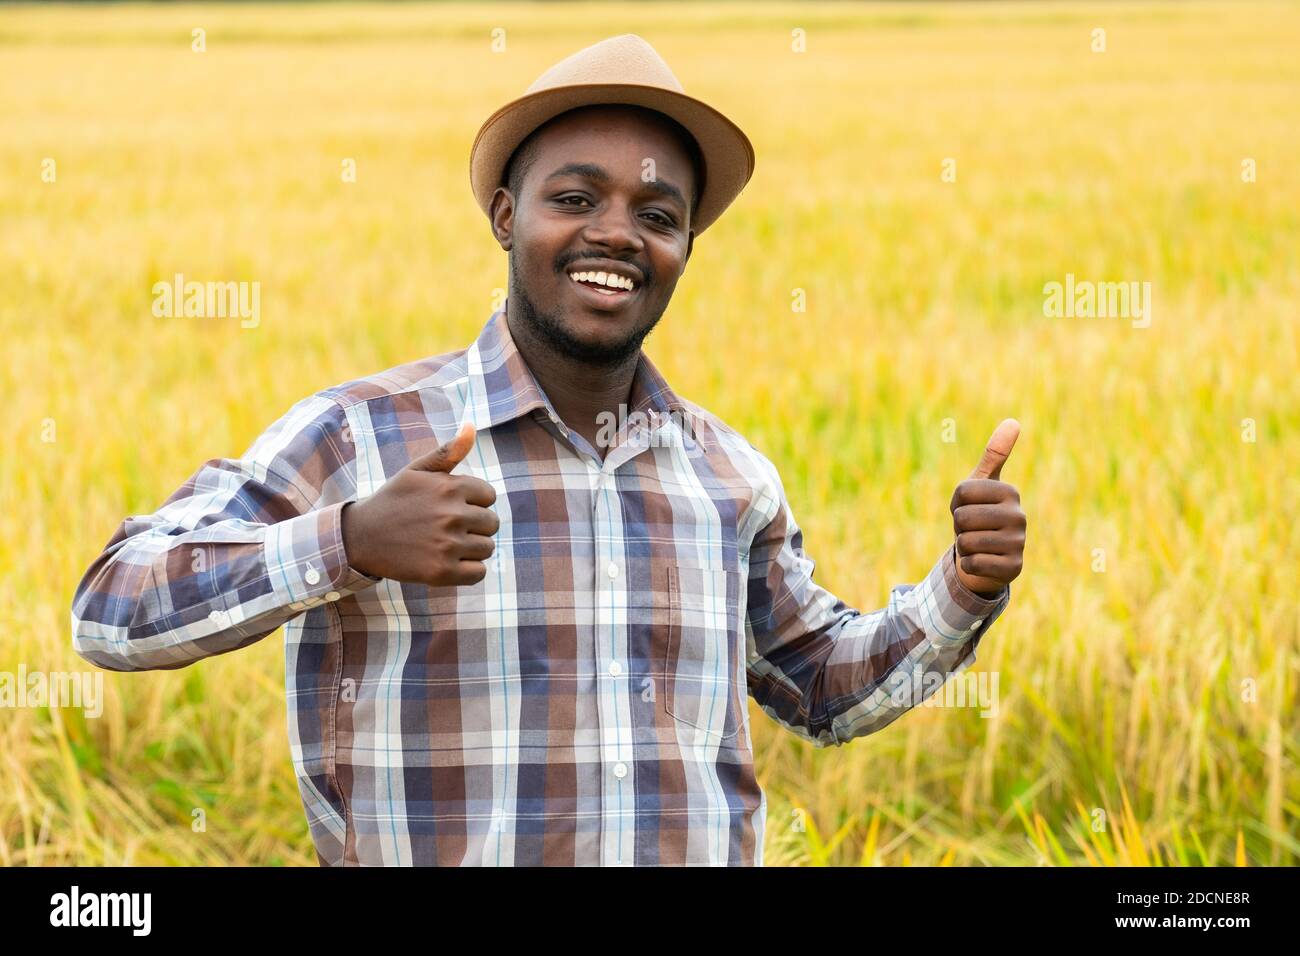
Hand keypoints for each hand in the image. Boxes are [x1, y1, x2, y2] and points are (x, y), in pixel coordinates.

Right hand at [341, 422, 499, 585]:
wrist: (360, 537)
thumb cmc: (393, 501)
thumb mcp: (416, 472)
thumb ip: (447, 452)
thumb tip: (472, 426)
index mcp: (450, 487)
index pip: (489, 496)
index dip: (473, 502)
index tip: (451, 507)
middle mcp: (452, 515)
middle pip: (492, 523)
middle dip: (475, 525)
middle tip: (447, 528)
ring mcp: (447, 545)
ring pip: (487, 548)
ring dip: (472, 548)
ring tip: (445, 544)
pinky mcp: (441, 572)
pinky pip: (479, 572)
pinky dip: (469, 570)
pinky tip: (449, 561)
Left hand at [949, 418, 1025, 596]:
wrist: (989, 556)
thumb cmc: (981, 514)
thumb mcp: (982, 483)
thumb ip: (994, 453)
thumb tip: (1013, 421)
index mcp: (1009, 492)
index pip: (961, 493)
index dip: (956, 503)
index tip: (969, 508)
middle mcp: (1019, 516)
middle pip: (962, 518)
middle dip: (959, 526)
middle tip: (973, 529)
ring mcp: (1019, 543)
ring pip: (966, 542)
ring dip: (963, 547)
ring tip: (977, 545)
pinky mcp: (1013, 568)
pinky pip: (972, 564)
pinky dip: (969, 565)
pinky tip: (983, 562)